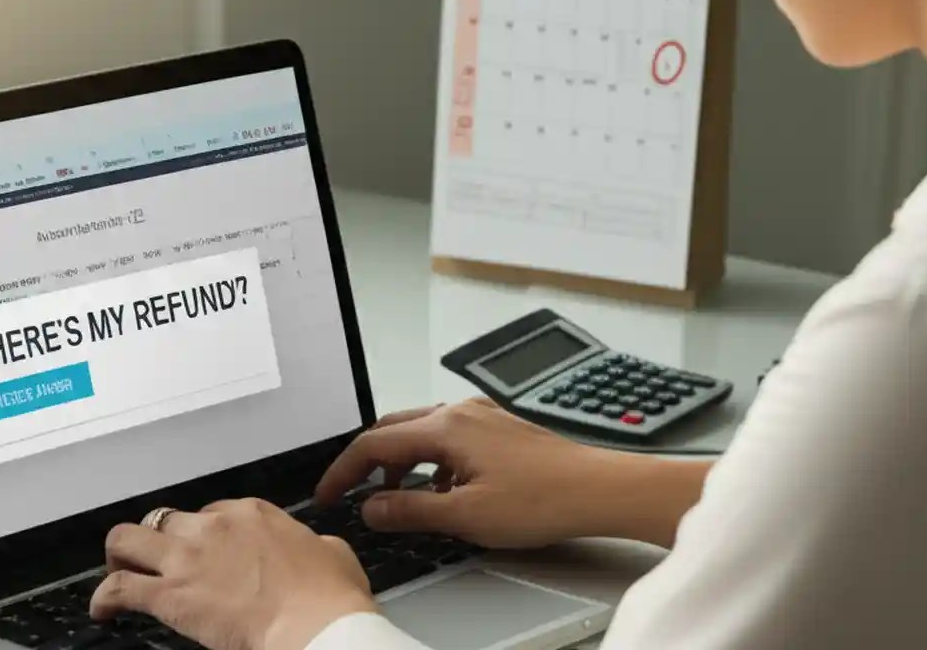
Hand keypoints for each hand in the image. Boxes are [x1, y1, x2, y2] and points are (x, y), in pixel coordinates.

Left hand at [90, 499, 376, 649]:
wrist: (314, 624)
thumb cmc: (327, 597)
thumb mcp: (334, 553)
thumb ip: (315, 545)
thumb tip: (317, 550)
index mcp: (253, 514)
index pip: (212, 510)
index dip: (204, 532)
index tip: (205, 550)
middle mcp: (214, 527)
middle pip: (166, 519)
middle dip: (160, 539)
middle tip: (160, 559)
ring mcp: (188, 558)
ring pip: (129, 539)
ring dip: (121, 554)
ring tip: (120, 570)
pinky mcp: (170, 595)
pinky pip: (119, 587)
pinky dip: (105, 598)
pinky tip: (104, 609)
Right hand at [316, 398, 711, 548]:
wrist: (598, 489)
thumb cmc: (544, 498)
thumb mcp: (465, 515)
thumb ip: (410, 510)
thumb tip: (372, 507)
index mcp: (445, 427)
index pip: (374, 443)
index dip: (343, 471)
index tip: (328, 493)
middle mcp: (461, 412)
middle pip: (393, 429)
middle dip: (367, 461)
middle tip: (350, 491)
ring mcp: (482, 417)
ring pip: (422, 432)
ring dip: (401, 462)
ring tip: (396, 497)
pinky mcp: (499, 429)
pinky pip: (449, 437)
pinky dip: (431, 461)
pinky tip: (442, 489)